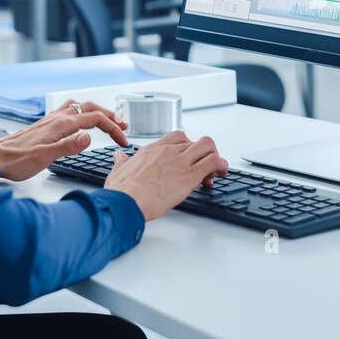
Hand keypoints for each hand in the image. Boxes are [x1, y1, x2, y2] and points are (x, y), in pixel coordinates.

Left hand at [0, 99, 128, 181]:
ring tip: (107, 120)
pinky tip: (80, 121)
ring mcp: (51, 119)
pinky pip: (70, 111)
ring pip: (80, 107)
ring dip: (97, 111)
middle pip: (91, 109)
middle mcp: (57, 118)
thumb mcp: (45, 158)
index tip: (123, 140)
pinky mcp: (46, 124)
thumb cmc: (17, 160)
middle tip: (123, 126)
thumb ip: (68, 146)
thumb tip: (89, 137)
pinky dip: (82, 112)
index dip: (114, 128)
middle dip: (110, 116)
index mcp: (61, 124)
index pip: (96, 120)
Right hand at [104, 131, 227, 220]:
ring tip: (216, 171)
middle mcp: (168, 151)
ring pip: (207, 146)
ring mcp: (180, 161)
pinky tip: (222, 173)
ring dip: (215, 156)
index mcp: (152, 150)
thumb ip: (121, 162)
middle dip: (202, 154)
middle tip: (203, 168)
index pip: (177, 137)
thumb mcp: (117, 172)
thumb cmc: (121, 191)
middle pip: (194, 142)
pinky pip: (213, 162)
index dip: (187, 147)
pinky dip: (222, 165)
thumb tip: (119, 157)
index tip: (189, 159)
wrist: (125, 201)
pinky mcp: (189, 176)